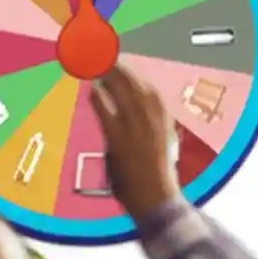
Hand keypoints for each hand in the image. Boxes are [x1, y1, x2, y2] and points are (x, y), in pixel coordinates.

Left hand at [89, 65, 179, 220]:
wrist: (158, 200)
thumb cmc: (159, 179)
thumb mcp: (164, 149)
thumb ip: (151, 132)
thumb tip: (135, 122)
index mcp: (166, 123)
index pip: (151, 91)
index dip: (136, 76)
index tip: (126, 66)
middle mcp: (153, 121)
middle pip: (135, 85)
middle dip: (120, 69)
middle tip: (105, 58)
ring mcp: (137, 129)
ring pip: (122, 93)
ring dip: (109, 78)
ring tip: (96, 67)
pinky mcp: (120, 140)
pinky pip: (107, 112)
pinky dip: (99, 99)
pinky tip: (91, 91)